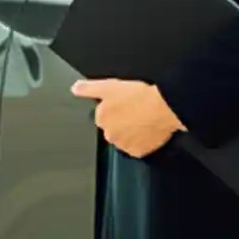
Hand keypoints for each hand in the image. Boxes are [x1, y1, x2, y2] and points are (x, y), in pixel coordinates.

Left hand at [71, 79, 185, 158]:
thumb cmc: (139, 96)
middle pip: (114, 129)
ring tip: (143, 119)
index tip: (125, 103)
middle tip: (135, 111)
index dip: (115, 109)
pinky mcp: (139, 152)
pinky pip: (138, 147)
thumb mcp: (109, 86)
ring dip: (131, 131)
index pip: (104, 116)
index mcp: (101, 119)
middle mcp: (110, 135)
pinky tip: (148, 129)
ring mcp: (124, 145)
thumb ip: (88, 88)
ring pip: (125, 138)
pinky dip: (142, 141)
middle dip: (122, 122)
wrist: (163, 108)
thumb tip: (75, 89)